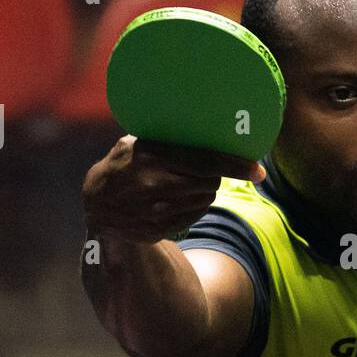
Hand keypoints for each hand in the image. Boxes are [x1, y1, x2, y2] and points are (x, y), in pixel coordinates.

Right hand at [82, 135, 264, 242]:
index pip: (205, 161)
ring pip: (205, 199)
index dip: (235, 166)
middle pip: (210, 182)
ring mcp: (157, 211)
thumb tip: (206, 127)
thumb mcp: (133, 143)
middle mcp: (155, 184)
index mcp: (150, 156)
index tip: (258, 171)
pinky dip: (193, 207)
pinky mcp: (161, 229)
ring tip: (182, 184)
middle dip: (214, 176)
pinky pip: (195, 216)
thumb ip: (164, 138)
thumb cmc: (122, 166)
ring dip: (203, 191)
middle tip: (203, 171)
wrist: (97, 206)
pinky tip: (176, 200)